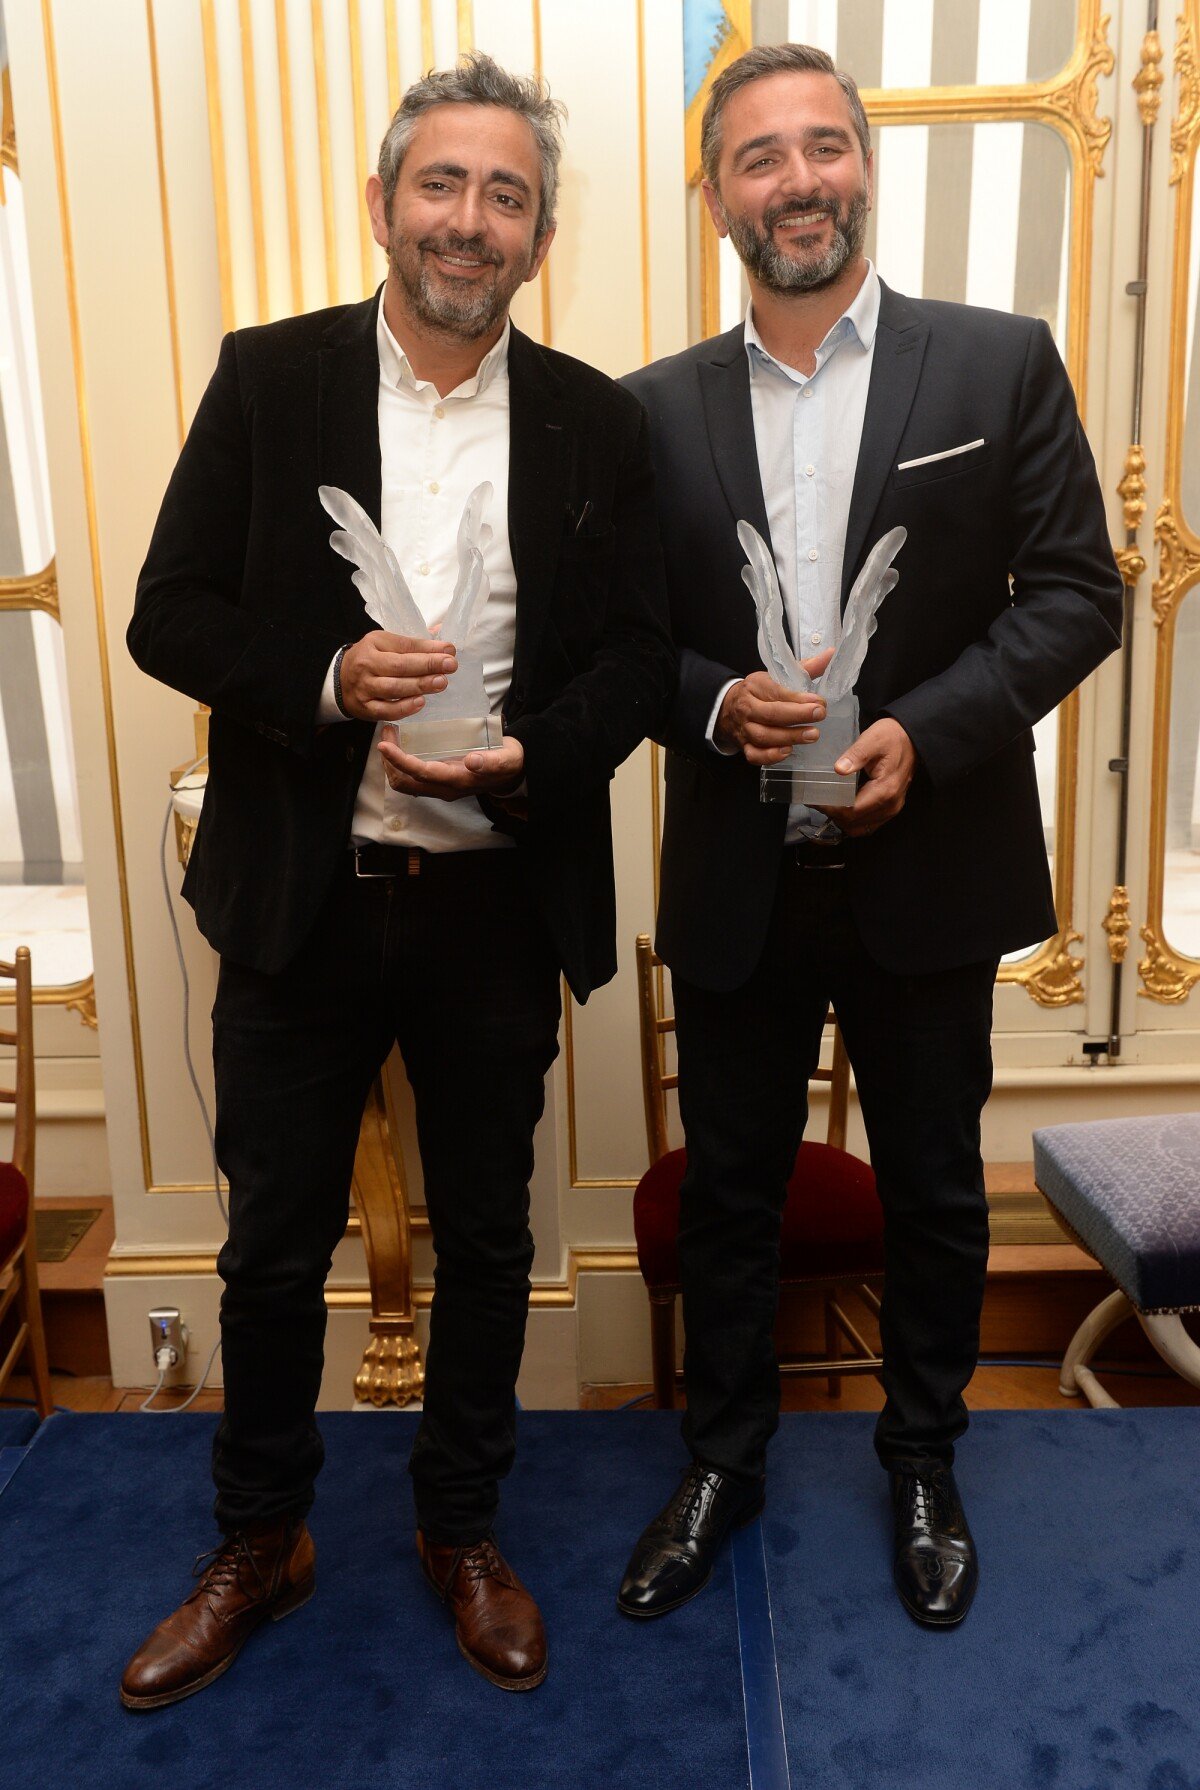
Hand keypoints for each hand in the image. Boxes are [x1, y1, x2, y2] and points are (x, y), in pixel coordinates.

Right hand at [337, 632, 456, 721]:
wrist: (339, 681)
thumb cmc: (370, 661)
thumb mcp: (386, 645)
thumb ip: (414, 645)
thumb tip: (446, 647)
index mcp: (373, 644)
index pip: (403, 645)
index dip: (427, 649)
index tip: (449, 651)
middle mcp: (366, 665)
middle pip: (398, 666)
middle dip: (427, 665)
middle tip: (450, 666)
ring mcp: (364, 688)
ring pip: (393, 688)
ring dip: (419, 686)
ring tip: (440, 683)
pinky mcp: (365, 708)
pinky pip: (386, 711)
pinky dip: (404, 708)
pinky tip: (420, 703)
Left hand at [377, 726, 524, 802]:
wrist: (514, 773)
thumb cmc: (509, 761)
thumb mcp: (505, 758)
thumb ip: (491, 761)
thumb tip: (472, 761)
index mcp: (458, 780)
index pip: (421, 773)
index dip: (400, 760)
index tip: (384, 745)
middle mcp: (445, 788)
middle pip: (405, 783)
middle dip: (389, 761)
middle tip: (386, 733)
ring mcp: (441, 788)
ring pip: (405, 783)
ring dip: (391, 764)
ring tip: (389, 738)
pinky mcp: (439, 783)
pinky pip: (411, 779)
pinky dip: (400, 765)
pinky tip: (401, 747)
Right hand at [715, 649, 834, 762]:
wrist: (727, 708)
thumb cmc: (759, 691)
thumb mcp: (777, 675)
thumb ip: (805, 667)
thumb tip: (830, 655)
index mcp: (756, 686)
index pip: (776, 692)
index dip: (798, 698)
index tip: (820, 701)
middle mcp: (747, 707)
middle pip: (770, 714)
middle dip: (797, 716)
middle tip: (820, 715)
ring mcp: (744, 729)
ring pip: (764, 736)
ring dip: (789, 737)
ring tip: (813, 735)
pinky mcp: (744, 746)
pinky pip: (754, 755)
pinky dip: (770, 756)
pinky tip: (788, 751)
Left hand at [814, 717, 916, 837]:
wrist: (911, 738)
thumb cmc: (892, 737)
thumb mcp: (873, 739)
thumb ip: (856, 754)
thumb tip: (839, 769)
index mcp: (885, 790)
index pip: (851, 811)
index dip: (831, 809)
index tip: (815, 800)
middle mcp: (890, 805)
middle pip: (854, 823)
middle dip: (833, 815)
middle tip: (818, 801)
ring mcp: (892, 809)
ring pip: (860, 827)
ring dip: (842, 820)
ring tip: (828, 804)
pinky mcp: (891, 808)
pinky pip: (868, 823)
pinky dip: (853, 820)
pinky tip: (843, 807)